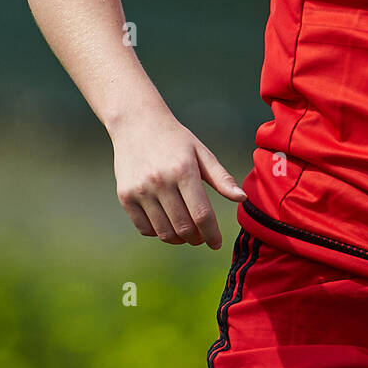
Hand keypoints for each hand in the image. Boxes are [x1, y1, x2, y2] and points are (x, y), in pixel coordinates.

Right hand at [111, 110, 245, 248]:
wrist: (136, 124)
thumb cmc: (175, 140)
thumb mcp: (201, 153)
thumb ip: (221, 178)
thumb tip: (242, 199)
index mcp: (183, 171)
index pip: (201, 214)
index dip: (211, 234)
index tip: (217, 243)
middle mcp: (160, 182)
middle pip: (183, 227)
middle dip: (197, 238)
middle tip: (202, 237)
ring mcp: (140, 190)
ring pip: (164, 232)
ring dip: (179, 239)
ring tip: (187, 233)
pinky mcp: (125, 196)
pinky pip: (145, 228)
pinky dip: (159, 233)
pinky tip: (167, 224)